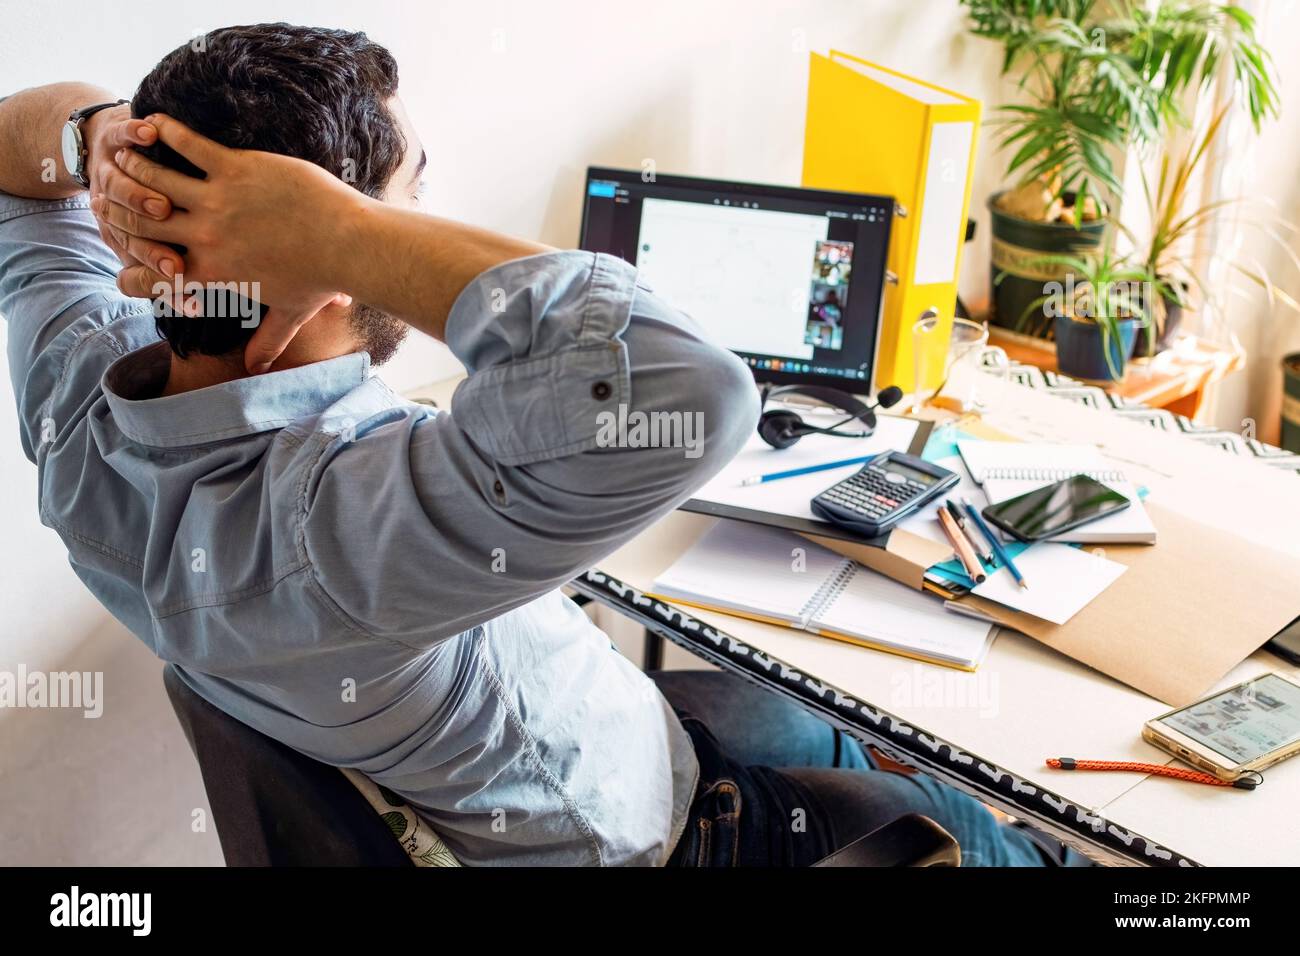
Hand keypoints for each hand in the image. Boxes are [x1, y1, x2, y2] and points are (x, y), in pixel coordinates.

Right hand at [91, 114, 364, 372]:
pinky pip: (190, 146)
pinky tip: (155, 123)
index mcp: (213, 272)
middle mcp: (206, 238)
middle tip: (105, 191)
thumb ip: (268, 341)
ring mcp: (219, 201)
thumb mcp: (291, 314)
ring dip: (136, 165)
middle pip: (143, 221)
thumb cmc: (322, 279)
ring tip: (124, 153)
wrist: (350, 245)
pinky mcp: (237, 168)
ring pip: (156, 179)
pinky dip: (167, 133)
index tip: (115, 249)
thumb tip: (257, 371)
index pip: (151, 272)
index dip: (126, 263)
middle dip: (120, 207)